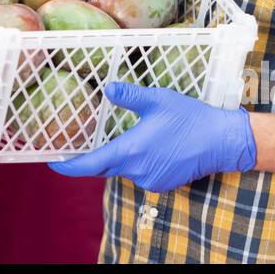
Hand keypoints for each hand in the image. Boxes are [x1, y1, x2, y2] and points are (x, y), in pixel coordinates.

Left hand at [48, 81, 256, 191]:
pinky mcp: (163, 184)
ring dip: (119, 158)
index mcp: (130, 151)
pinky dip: (136, 163)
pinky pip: (140, 174)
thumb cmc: (190, 118)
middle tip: (80, 148)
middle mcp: (137, 171)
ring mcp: (150, 180)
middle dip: (92, 159)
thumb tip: (108, 89)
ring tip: (123, 138)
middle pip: (105, 168)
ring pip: (124, 170)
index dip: (68, 167)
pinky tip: (147, 147)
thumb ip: (130, 95)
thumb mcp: (157, 99)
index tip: (53, 163)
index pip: (89, 165)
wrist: (222, 141)